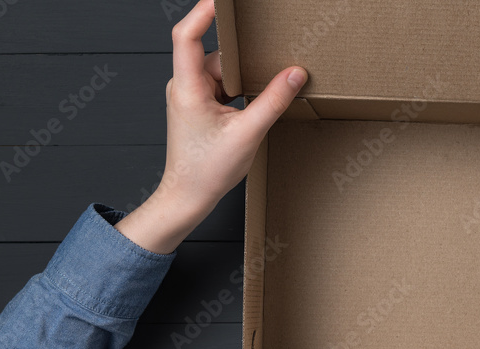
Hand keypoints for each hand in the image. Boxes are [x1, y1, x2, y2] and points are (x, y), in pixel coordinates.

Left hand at [115, 0, 306, 253]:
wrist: (187, 198)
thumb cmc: (206, 170)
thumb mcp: (247, 133)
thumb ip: (273, 100)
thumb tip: (294, 73)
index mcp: (188, 87)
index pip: (186, 35)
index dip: (203, 12)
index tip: (223, 0)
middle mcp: (185, 87)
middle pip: (214, 54)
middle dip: (241, 52)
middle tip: (266, 45)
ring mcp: (191, 98)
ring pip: (222, 72)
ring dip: (244, 76)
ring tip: (266, 80)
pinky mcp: (200, 109)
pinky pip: (223, 87)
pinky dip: (241, 90)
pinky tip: (258, 99)